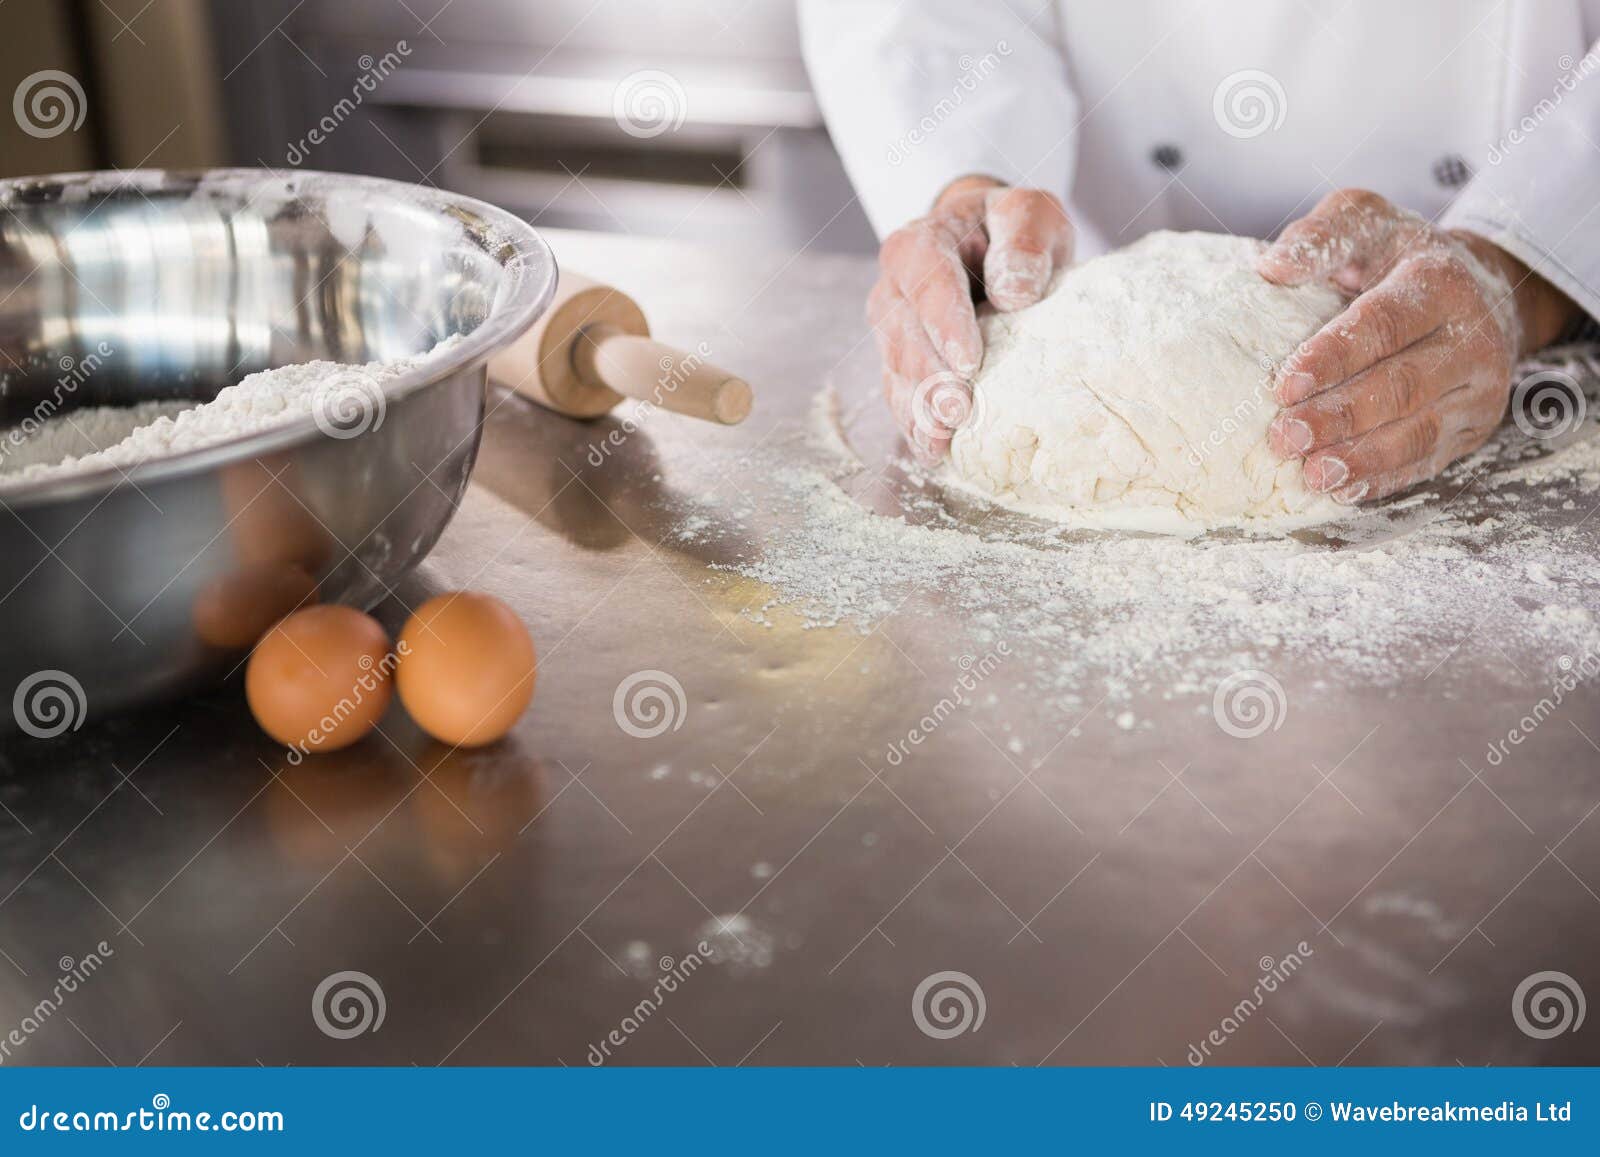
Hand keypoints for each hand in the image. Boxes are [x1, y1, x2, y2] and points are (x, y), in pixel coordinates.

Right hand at [867, 177, 1073, 460]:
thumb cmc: (1010, 229)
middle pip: (905, 334)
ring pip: (896, 369)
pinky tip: (932, 449)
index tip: (968, 362)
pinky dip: (913, 422)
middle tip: (957, 413)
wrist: (984, 240)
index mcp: (920, 242)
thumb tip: (1013, 292)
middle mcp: (894, 286)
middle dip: (930, 378)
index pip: (927, 282)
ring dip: (917, 408)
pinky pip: (898, 392)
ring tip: (941, 441)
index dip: (944, 323)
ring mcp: (890, 326)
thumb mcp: (1031, 214)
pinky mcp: (898, 359)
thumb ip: (1024, 240)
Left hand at [1258, 188, 1577, 503]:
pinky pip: (1427, 461)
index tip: (1283, 385)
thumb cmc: (1400, 259)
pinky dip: (1384, 479)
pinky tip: (1343, 489)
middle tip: (1284, 437)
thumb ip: (1323, 235)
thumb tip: (1272, 267)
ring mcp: (1477, 389)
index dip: (1333, 357)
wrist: (1479, 290)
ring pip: (1418, 431)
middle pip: (1401, 386)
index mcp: (1438, 282)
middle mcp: (1471, 337)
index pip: (1383, 325)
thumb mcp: (1366, 224)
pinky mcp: (1472, 428)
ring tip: (1311, 473)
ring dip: (1361, 457)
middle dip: (1339, 417)